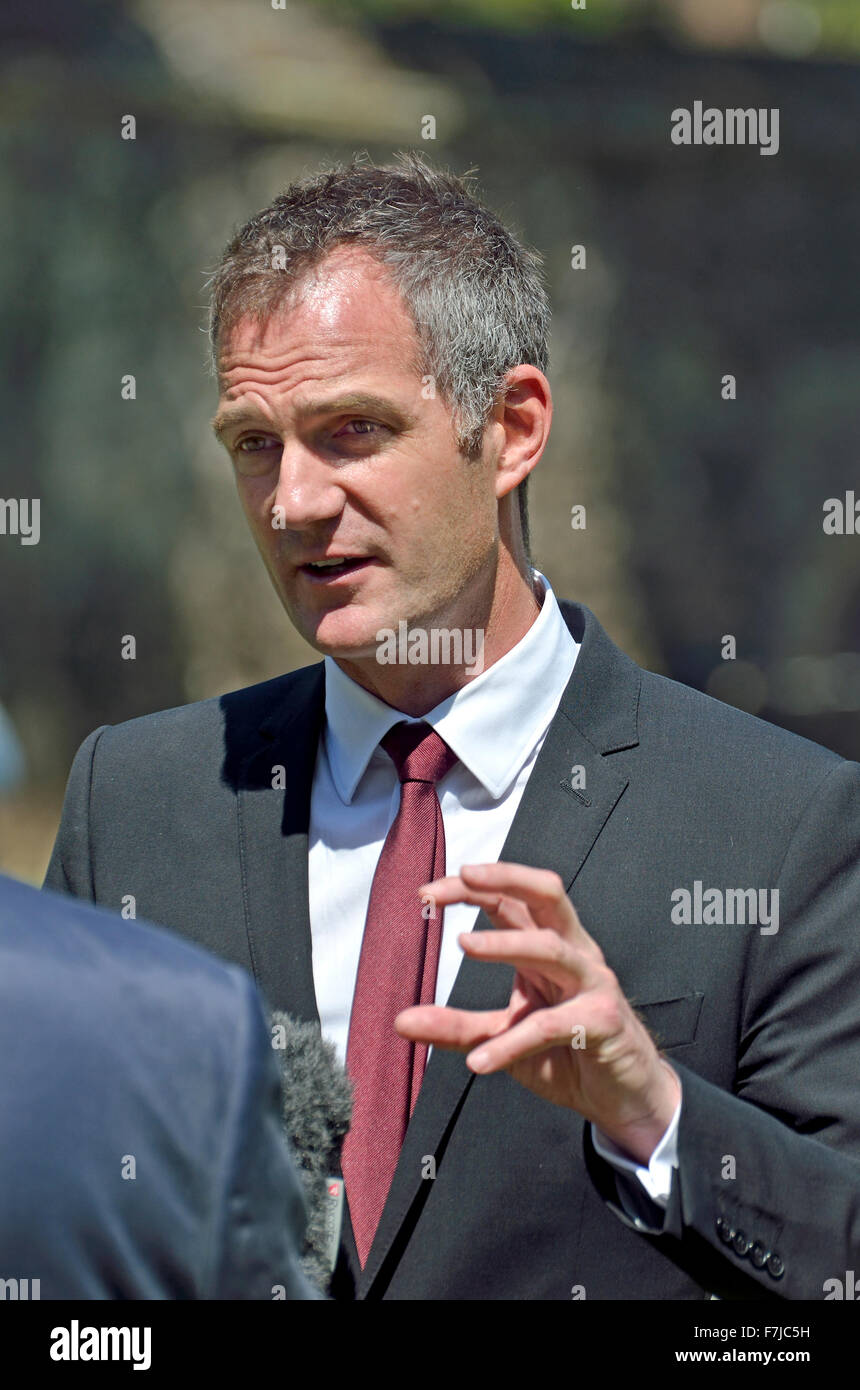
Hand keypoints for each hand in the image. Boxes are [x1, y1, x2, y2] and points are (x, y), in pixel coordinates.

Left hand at [395, 862, 680, 1164]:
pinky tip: (480, 1061)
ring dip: (506, 944)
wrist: (621, 1097)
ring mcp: (592, 983)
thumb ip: (456, 1026)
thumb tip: (401, 1021)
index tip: (426, 892)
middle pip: (546, 895)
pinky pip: (553, 1025)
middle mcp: (573, 953)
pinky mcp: (603, 1021)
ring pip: (552, 948)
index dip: (472, 888)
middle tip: (461, 876)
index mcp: (548, 946)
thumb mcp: (502, 1035)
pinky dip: (513, 1043)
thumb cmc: (566, 1053)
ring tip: (464, 945)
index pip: (511, 900)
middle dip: (505, 877)